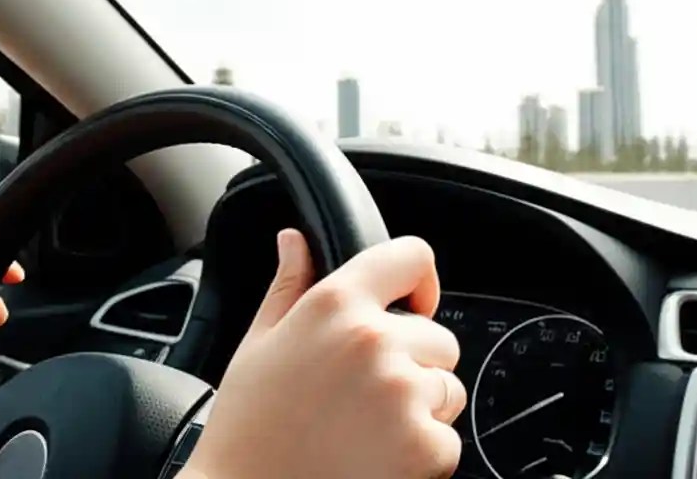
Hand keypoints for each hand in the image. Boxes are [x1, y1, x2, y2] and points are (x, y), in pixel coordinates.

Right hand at [182, 229, 465, 478]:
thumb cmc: (248, 430)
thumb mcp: (258, 345)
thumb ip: (289, 285)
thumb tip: (295, 240)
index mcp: (335, 305)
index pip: (411, 256)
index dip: (419, 281)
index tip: (414, 304)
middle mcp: (374, 341)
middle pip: (438, 337)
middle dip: (414, 364)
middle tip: (362, 398)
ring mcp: (403, 393)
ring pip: (447, 389)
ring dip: (421, 410)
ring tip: (364, 433)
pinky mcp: (425, 445)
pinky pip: (447, 439)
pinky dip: (422, 456)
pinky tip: (374, 461)